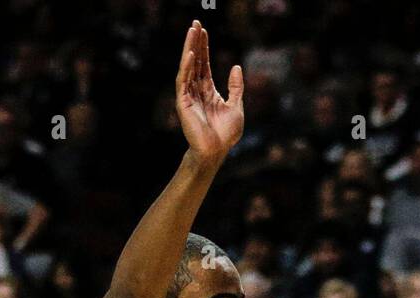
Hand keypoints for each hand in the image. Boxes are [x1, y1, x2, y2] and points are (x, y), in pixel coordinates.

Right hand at [175, 22, 243, 163]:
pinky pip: (183, 81)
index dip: (204, 48)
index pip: (204, 65)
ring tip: (192, 31)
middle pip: (195, 62)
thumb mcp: (236, 106)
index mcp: (208, 91)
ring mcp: (189, 96)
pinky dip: (187, 67)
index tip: (204, 31)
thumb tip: (236, 66)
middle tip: (196, 23)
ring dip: (190, 48)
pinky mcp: (183, 103)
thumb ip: (236, 87)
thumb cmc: (226, 135)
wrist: (216, 151)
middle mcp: (197, 91)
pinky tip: (191, 54)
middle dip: (195, 42)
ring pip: (188, 67)